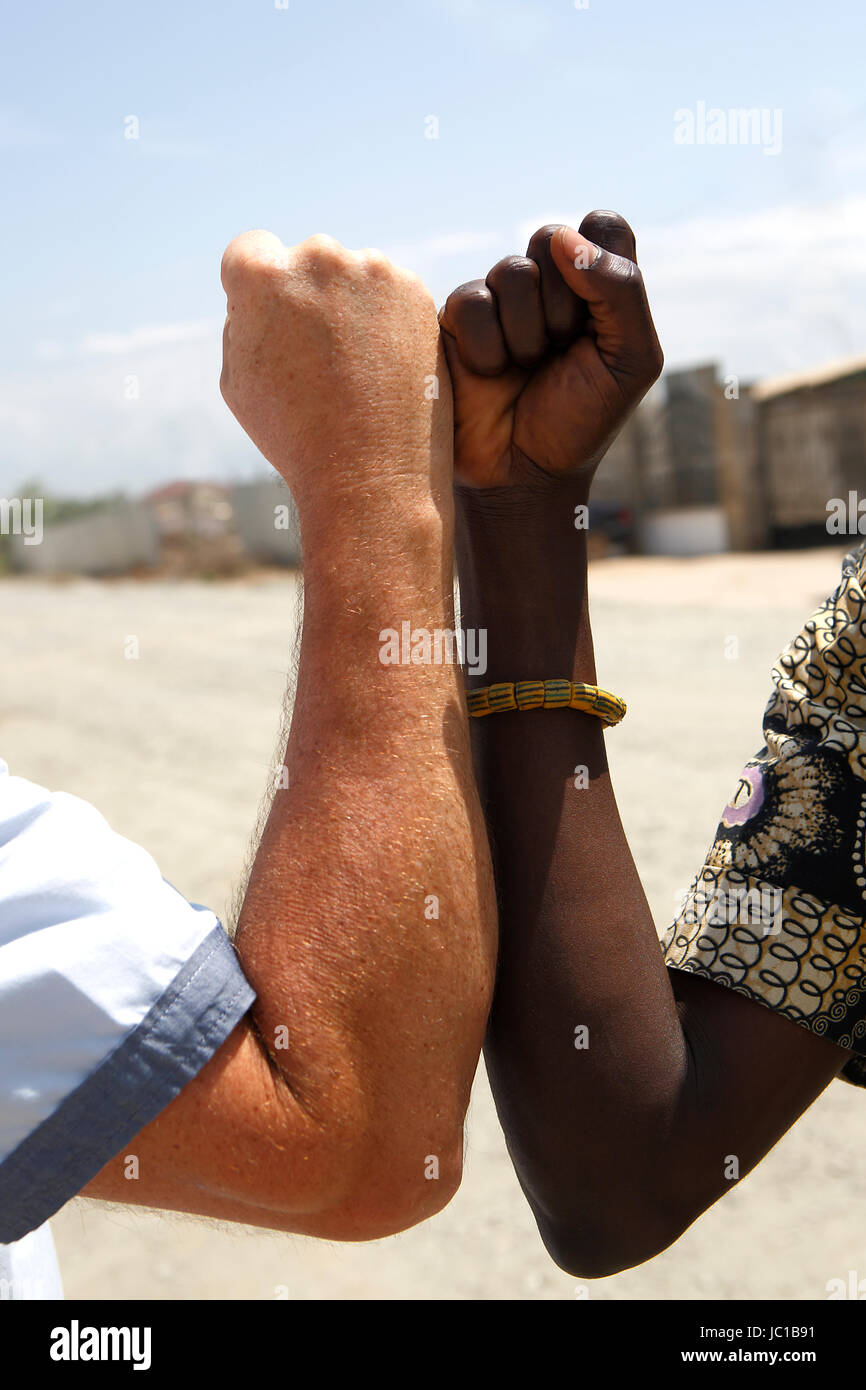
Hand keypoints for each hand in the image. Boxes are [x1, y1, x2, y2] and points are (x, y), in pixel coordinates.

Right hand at [220, 231, 451, 510]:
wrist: (370, 474)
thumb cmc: (295, 435)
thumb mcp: (237, 378)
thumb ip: (244, 319)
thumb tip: (264, 294)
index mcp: (261, 275)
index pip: (249, 251)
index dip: (256, 289)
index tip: (272, 324)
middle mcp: (317, 256)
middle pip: (306, 261)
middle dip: (308, 295)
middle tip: (319, 357)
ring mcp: (372, 269)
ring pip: (353, 275)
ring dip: (351, 304)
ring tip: (356, 370)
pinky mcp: (415, 290)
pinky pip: (392, 293)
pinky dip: (389, 319)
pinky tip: (384, 367)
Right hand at [439, 212, 662, 490]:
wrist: (524, 475)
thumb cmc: (582, 420)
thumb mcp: (631, 360)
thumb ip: (620, 290)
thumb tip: (564, 239)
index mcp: (595, 286)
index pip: (603, 225)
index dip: (600, 262)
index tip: (597, 317)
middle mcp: (547, 284)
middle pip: (552, 239)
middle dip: (561, 306)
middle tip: (558, 353)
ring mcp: (499, 300)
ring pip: (511, 272)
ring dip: (525, 334)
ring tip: (523, 370)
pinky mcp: (454, 321)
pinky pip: (471, 302)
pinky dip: (487, 347)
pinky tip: (491, 375)